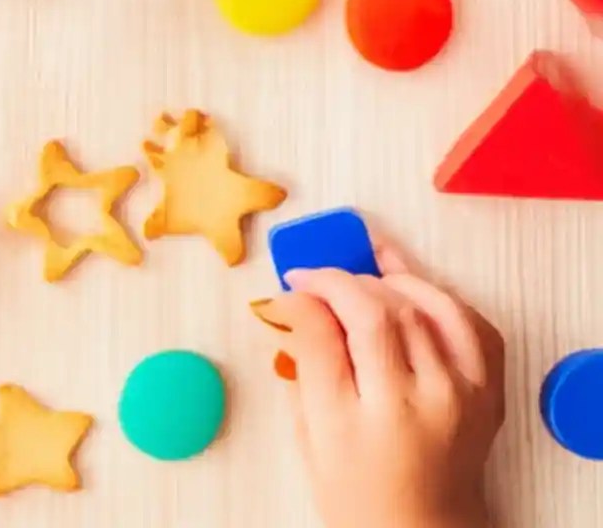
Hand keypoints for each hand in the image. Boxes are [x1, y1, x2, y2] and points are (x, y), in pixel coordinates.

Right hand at [254, 242, 504, 527]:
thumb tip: (297, 310)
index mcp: (348, 424)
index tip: (288, 291)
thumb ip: (304, 371)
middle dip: (337, 281)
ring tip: (361, 278)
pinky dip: (439, 297)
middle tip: (316, 279)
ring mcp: (456, 395)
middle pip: (373, 310)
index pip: (321, 333)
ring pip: (424, 305)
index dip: (300, 298)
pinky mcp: (486, 392)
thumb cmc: (359, 495)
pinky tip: (411, 292)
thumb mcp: (309, 438)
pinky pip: (470, 321)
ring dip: (386, 279)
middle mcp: (408, 404)